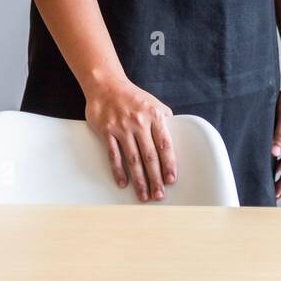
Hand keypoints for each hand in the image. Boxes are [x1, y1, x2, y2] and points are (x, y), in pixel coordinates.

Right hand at [85, 74, 176, 201]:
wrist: (106, 85)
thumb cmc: (131, 96)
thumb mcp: (152, 102)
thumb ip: (163, 118)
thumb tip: (174, 133)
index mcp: (154, 115)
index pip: (164, 144)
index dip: (169, 163)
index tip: (171, 180)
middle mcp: (139, 122)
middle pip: (150, 156)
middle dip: (155, 178)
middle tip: (159, 195)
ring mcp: (122, 127)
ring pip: (133, 159)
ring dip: (139, 180)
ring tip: (144, 195)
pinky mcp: (107, 131)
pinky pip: (114, 155)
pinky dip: (118, 171)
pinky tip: (123, 183)